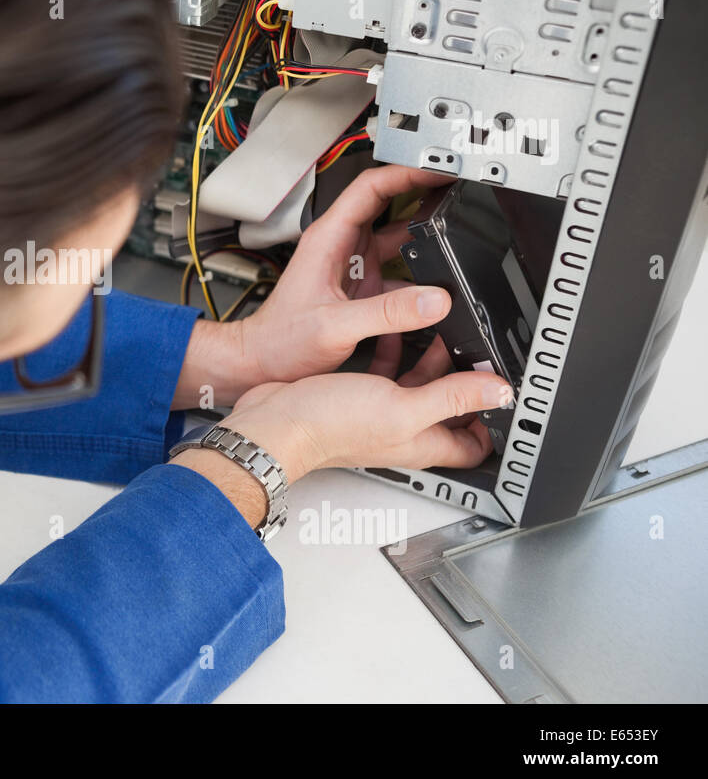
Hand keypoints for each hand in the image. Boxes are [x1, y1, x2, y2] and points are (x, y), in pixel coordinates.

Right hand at [174, 358, 511, 528]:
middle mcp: (401, 430)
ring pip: (418, 387)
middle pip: (448, 409)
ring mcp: (376, 414)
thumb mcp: (403, 406)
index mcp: (420, 441)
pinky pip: (385, 373)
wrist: (274, 422)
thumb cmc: (328, 424)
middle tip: (476, 351)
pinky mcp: (353, 396)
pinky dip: (395, 352)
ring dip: (433, 361)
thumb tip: (499, 391)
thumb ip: (452, 397)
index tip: (504, 393)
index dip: (494, 424)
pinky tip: (393, 333)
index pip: (473, 445)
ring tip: (444, 333)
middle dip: (466, 381)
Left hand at [242, 164, 458, 380]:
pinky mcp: (361, 287)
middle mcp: (341, 246)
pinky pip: (397, 270)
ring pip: (395, 238)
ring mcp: (353, 265)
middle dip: (423, 196)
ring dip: (424, 235)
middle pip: (388, 206)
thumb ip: (385, 314)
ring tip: (458, 231)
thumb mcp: (334, 326)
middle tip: (458, 194)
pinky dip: (419, 272)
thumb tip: (434, 300)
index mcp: (328, 239)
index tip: (438, 170)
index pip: (371, 188)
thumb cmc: (279, 340)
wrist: (262, 362)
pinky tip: (438, 280)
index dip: (407, 174)